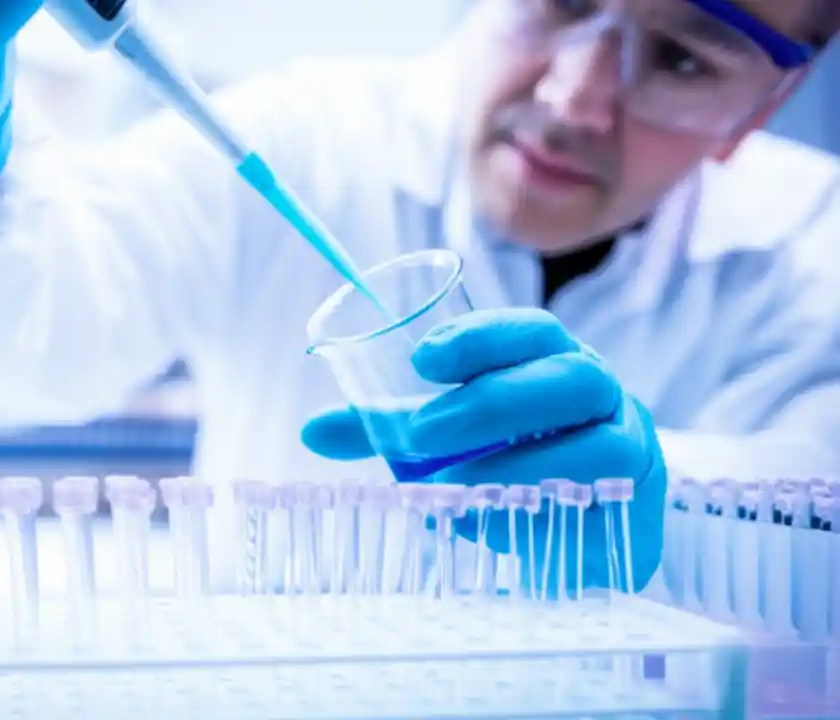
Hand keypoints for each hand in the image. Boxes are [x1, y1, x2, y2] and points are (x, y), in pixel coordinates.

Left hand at [301, 308, 666, 593]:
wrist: (588, 519)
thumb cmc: (512, 458)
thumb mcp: (449, 436)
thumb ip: (391, 429)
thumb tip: (311, 431)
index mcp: (551, 360)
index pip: (530, 330)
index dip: (480, 337)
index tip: (422, 358)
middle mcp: (598, 393)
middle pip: (567, 377)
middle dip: (492, 402)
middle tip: (422, 433)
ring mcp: (628, 445)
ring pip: (595, 443)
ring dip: (517, 466)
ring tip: (454, 486)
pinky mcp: (637, 502)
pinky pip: (603, 505)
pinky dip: (543, 513)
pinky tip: (493, 525)